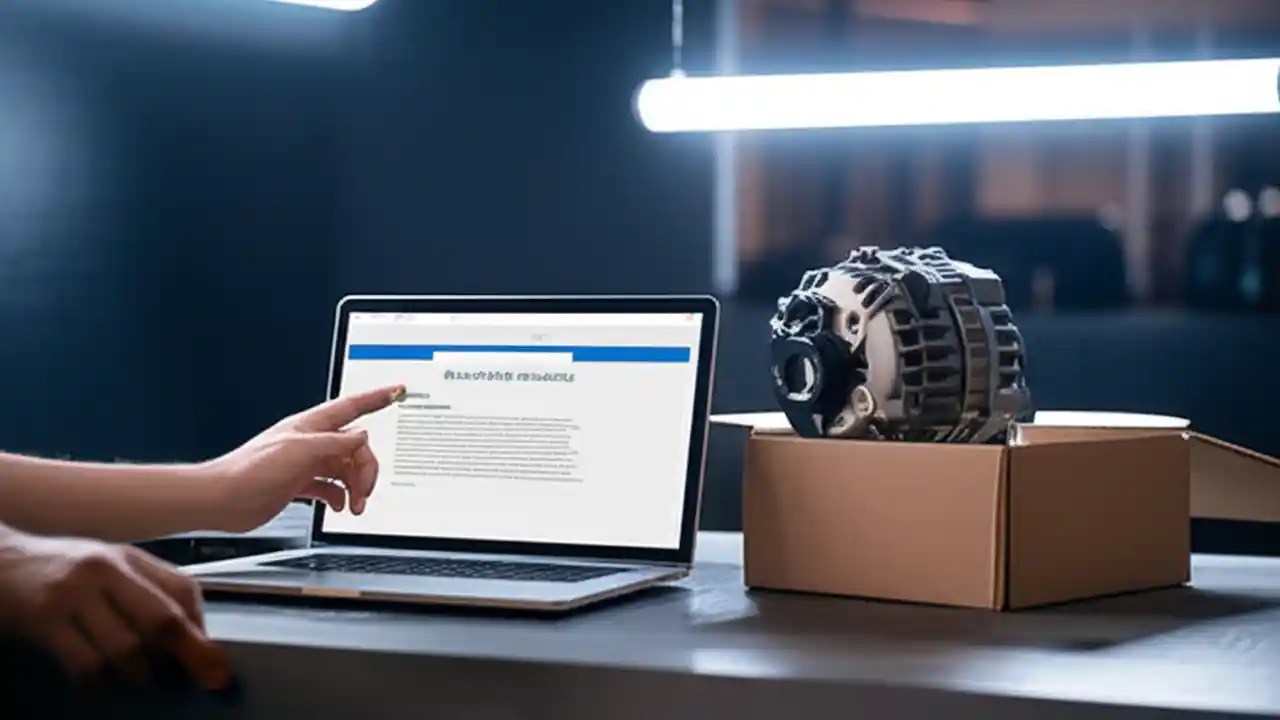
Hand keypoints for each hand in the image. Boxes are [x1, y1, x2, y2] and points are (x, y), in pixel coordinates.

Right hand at [0, 527, 227, 688]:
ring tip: (140, 683)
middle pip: (163, 619)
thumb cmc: (56, 572)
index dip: (203, 628)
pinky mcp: (44, 618)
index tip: (216, 657)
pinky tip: (99, 686)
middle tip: (211, 681)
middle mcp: (105, 570)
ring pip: (127, 648)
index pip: (183, 590)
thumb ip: (144, 592)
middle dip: (193, 655)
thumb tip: (189, 632)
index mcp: (127, 558)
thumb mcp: (105, 569)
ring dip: (140, 676)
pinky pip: (86, 663)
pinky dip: (99, 683)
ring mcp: (74, 593)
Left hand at [202, 385, 403, 532]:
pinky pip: (331, 487)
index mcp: (312, 426)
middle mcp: (312, 442)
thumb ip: (336, 442)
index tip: (398, 391)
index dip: (378, 397)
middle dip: (367, 469)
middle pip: (356, 448)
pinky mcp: (300, 484)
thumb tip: (363, 436)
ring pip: (345, 469)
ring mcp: (306, 463)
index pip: (353, 406)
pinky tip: (338, 506)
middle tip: (365, 491)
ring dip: (355, 487)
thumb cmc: (251, 470)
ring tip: (354, 506)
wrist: (224, 500)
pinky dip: (339, 497)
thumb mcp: (301, 450)